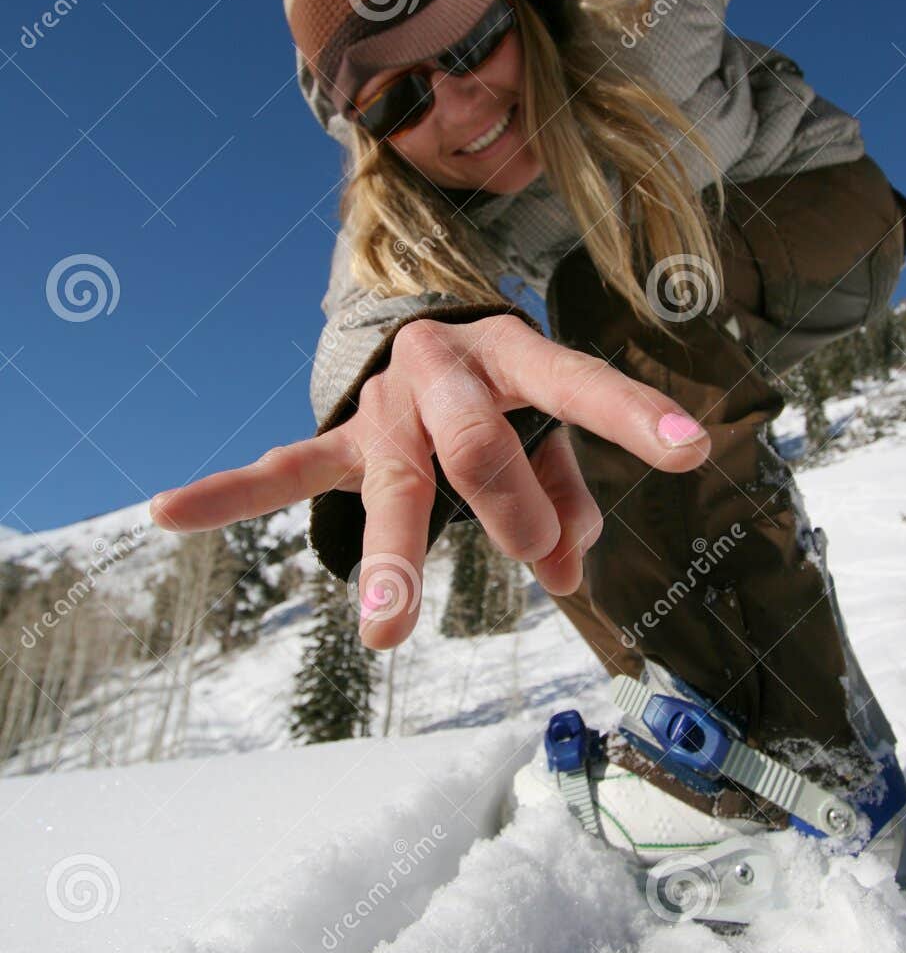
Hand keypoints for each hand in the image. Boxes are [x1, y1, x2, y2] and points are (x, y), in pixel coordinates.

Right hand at [149, 313, 712, 647]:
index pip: (579, 382)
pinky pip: (283, 470)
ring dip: (393, 555)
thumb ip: (571, 486)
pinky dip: (228, 496)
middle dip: (512, 506)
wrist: (421, 319)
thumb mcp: (553, 420)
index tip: (692, 450)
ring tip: (385, 633)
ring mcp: (385, 406)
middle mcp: (444, 368)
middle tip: (545, 564)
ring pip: (389, 477)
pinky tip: (166, 512)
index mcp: (514, 350)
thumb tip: (569, 568)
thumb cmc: (507, 386)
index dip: (634, 416)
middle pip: (475, 440)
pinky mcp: (342, 438)